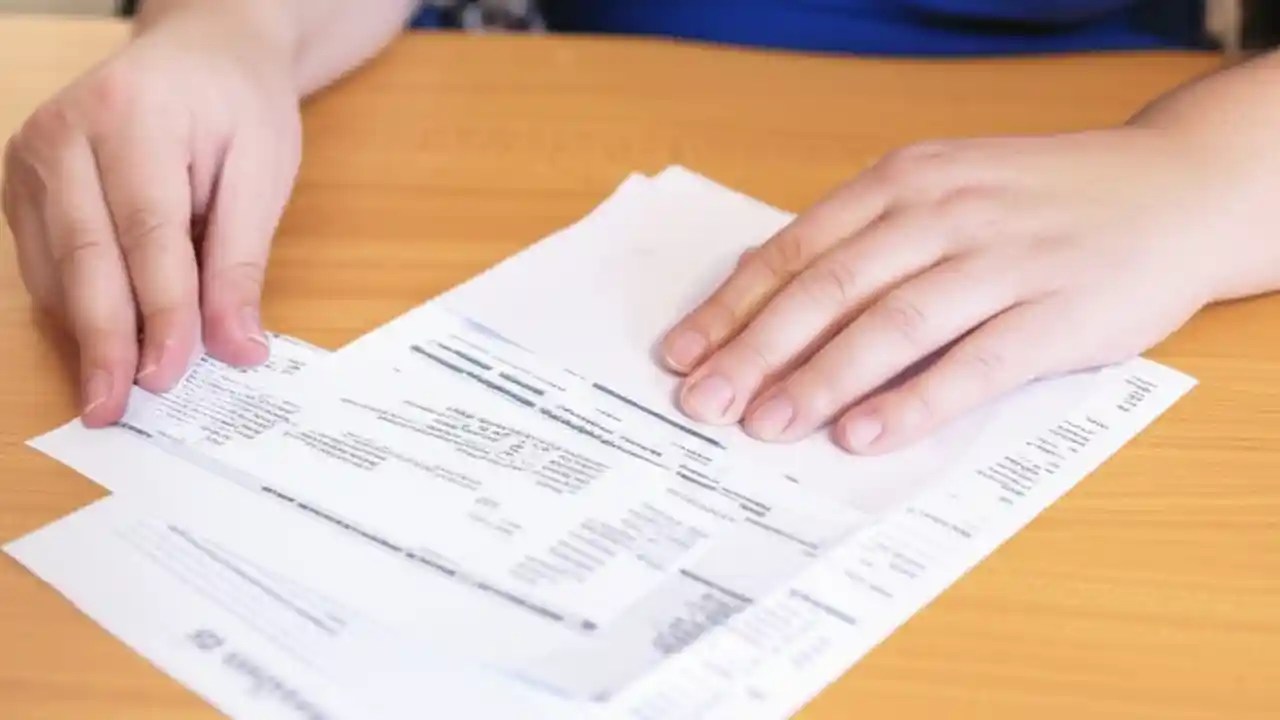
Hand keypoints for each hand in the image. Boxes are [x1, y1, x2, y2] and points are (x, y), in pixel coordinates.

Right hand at [3, 4, 301, 425]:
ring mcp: (34, 157)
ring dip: (86, 335)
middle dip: (106, 340)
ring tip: (109, 394)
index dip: (160, 311)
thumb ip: (242, 259)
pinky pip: (47, 261)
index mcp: (134, 116)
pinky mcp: (25, 182)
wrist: (201, 50)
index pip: (147, 233)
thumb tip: (237, 346)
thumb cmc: (239, 106)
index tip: (171, 374)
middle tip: (116, 407)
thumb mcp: (263, 171)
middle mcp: (66, 134)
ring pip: (57, 266)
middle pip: (86, 256)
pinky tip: (100, 348)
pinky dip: (75, 308)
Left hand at [658, 124, 1270, 453]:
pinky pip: (974, 362)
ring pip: (892, 324)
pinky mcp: (1058, 311)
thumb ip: (868, 240)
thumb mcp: (944, 190)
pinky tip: (863, 434)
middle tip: (704, 402)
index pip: (796, 250)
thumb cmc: (1036, 201)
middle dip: (755, 350)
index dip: (732, 306)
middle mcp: (944, 214)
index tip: (681, 353)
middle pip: (829, 289)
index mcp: (905, 182)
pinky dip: (914, 401)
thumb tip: (770, 303)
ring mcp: (1003, 261)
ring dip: (819, 379)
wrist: (1172, 189)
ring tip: (766, 425)